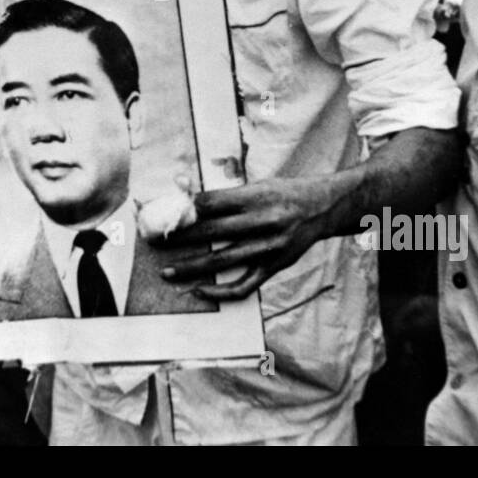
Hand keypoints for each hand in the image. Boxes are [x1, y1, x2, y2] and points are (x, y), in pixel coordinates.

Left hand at [159, 176, 336, 298]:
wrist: (322, 207)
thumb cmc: (283, 193)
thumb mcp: (258, 185)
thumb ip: (227, 195)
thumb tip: (188, 200)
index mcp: (255, 196)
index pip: (212, 203)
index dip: (185, 210)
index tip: (165, 215)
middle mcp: (262, 222)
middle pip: (212, 232)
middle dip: (180, 238)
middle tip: (155, 243)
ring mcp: (269, 247)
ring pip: (222, 261)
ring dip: (191, 267)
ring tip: (167, 271)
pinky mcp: (274, 266)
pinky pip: (244, 285)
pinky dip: (220, 292)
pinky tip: (200, 291)